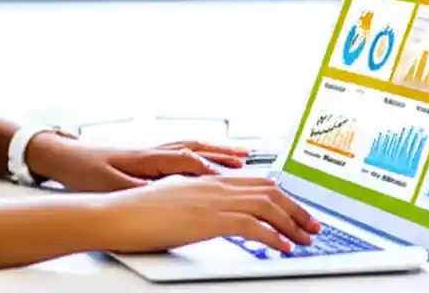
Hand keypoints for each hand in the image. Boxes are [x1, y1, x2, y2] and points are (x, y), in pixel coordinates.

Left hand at [27, 134, 248, 191]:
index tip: (229, 176)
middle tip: (248, 159)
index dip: (207, 168)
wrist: (64, 155)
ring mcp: (154, 150)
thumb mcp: (108, 185)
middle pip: (196, 148)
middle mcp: (154, 150)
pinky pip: (186, 150)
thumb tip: (156, 196)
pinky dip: (205, 153)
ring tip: (242, 155)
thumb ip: (134, 191)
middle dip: (223, 153)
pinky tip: (213, 158)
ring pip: (194, 146)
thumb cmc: (85, 170)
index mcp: (146, 158)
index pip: (184, 161)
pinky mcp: (151, 154)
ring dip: (219, 150)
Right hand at [100, 175, 321, 253]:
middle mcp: (214, 185)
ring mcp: (212, 200)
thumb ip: (197, 203)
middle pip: (269, 190)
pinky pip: (252, 226)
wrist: (116, 214)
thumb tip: (211, 214)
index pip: (256, 182)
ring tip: (305, 239)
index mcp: (207, 180)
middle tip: (312, 226)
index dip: (282, 196)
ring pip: (267, 205)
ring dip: (291, 223)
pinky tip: (283, 248)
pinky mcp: (208, 219)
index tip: (296, 210)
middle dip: (295, 209)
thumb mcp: (173, 202)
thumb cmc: (136, 213)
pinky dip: (273, 236)